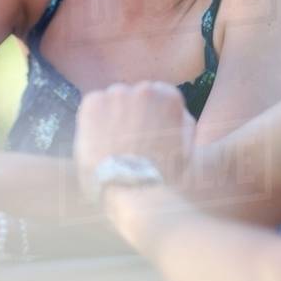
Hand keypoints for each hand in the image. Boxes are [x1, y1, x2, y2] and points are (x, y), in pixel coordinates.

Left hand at [74, 81, 195, 200]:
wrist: (133, 192)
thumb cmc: (165, 176)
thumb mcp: (187, 146)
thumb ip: (182, 122)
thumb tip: (176, 112)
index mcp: (170, 96)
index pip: (159, 96)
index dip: (152, 117)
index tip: (147, 135)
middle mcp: (144, 89)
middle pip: (134, 97)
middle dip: (131, 114)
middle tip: (129, 143)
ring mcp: (117, 94)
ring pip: (113, 101)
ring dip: (112, 116)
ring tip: (112, 146)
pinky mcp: (93, 102)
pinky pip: (93, 106)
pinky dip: (93, 121)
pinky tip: (99, 143)